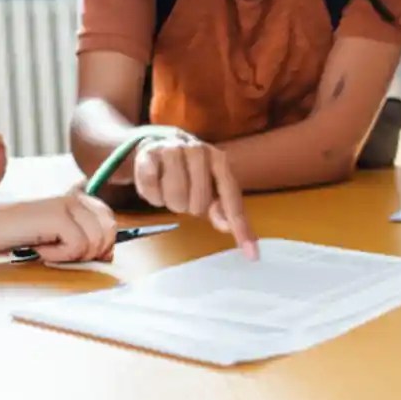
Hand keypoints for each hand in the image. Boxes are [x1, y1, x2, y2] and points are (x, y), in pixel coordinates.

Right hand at [0, 187, 116, 265]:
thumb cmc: (6, 232)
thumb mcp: (49, 234)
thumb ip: (80, 238)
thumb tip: (110, 254)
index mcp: (74, 198)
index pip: (109, 221)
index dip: (100, 243)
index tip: (74, 252)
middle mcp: (74, 196)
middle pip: (109, 232)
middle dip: (89, 252)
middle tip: (59, 253)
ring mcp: (66, 203)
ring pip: (96, 242)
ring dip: (71, 255)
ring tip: (44, 248)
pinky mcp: (56, 215)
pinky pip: (77, 246)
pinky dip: (58, 256)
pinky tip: (37, 248)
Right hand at [131, 132, 257, 257]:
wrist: (157, 143)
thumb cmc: (188, 172)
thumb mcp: (209, 187)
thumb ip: (222, 207)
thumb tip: (228, 226)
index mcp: (220, 160)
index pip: (232, 199)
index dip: (241, 228)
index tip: (252, 256)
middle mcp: (199, 151)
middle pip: (198, 205)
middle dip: (190, 206)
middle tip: (184, 195)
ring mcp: (173, 150)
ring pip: (174, 198)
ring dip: (170, 202)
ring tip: (169, 189)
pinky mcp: (148, 155)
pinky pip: (151, 190)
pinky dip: (152, 196)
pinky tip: (155, 183)